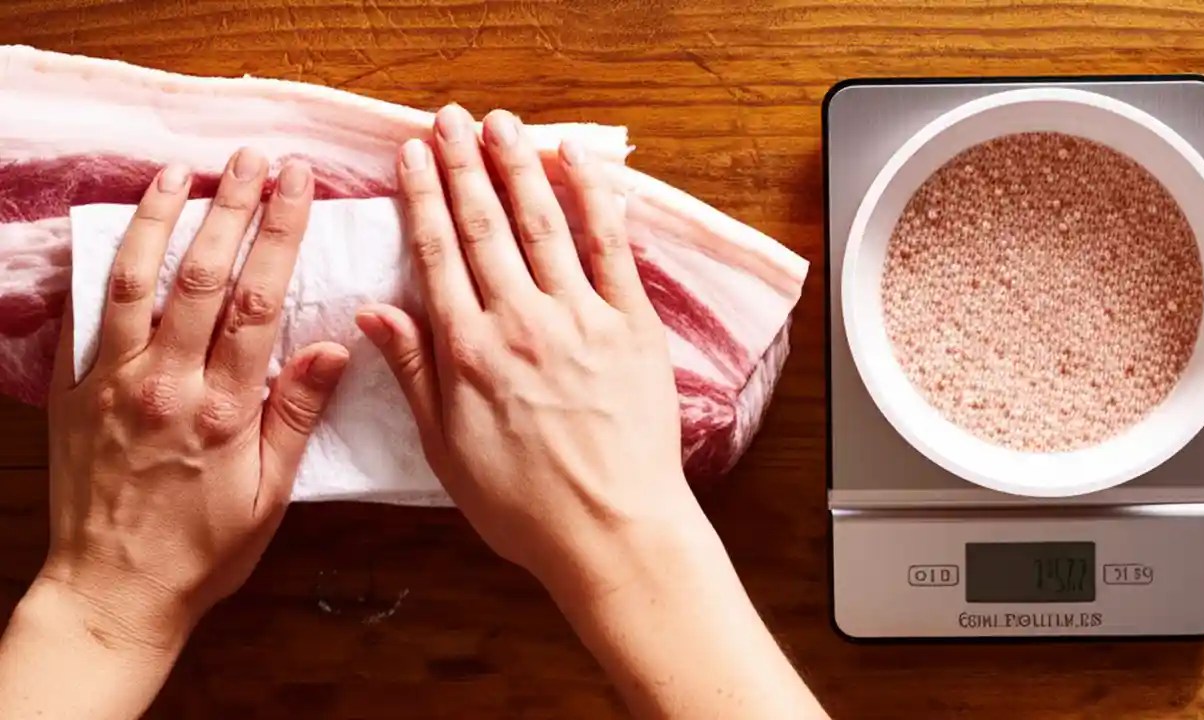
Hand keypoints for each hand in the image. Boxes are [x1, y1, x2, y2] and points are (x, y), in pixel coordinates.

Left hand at [0, 149, 347, 719]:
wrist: (113, 591)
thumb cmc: (203, 549)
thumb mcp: (271, 493)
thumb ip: (298, 413)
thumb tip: (331, 344)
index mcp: (223, 408)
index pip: (256, 300)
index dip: (279, 234)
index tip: (297, 185)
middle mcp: (164, 383)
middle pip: (200, 274)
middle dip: (232, 207)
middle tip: (254, 159)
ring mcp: (111, 382)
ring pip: (134, 280)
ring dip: (160, 218)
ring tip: (182, 172)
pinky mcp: (73, 391)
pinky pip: (84, 316)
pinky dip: (102, 266)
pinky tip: (118, 232)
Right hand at [356, 105, 693, 588]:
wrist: (612, 529)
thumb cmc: (524, 503)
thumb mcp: (445, 448)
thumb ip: (412, 372)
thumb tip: (373, 309)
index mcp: (469, 351)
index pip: (438, 254)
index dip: (423, 197)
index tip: (411, 154)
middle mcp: (521, 321)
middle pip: (485, 225)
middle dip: (464, 164)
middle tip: (449, 117)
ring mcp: (581, 318)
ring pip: (543, 223)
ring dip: (519, 165)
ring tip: (501, 122)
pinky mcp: (632, 325)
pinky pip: (611, 247)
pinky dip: (594, 199)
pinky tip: (577, 161)